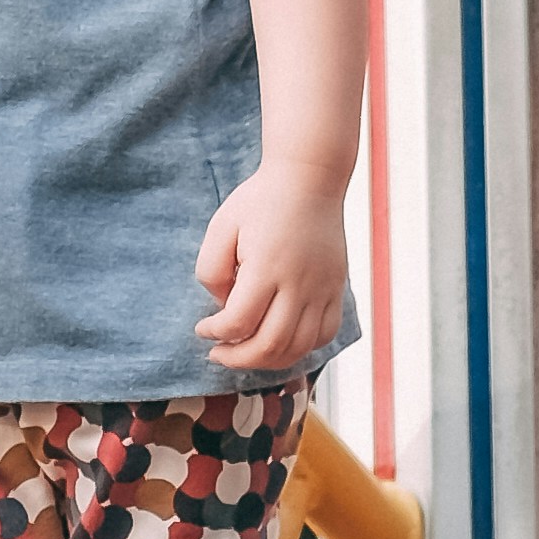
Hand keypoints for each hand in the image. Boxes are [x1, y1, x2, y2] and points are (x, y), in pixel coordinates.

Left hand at [193, 164, 350, 377]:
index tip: (203, 329)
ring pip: (299, 347)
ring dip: (268, 360)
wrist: (310, 178)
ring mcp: (323, 288)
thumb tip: (225, 308)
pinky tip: (280, 340)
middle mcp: (299, 283)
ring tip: (246, 353)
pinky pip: (325, 334)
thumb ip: (212, 271)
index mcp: (267, 267)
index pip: (239, 322)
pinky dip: (301, 348)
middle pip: (270, 344)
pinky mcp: (336, 288)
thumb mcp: (221, 226)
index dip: (215, 334)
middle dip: (238, 358)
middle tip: (219, 353)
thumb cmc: (261, 200)